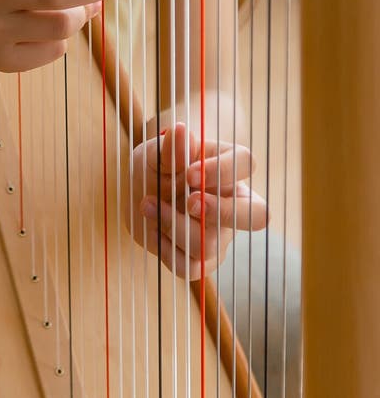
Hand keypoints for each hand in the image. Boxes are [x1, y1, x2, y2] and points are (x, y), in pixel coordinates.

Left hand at [131, 122, 266, 279]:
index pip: (246, 162)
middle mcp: (233, 202)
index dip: (223, 169)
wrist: (140, 193)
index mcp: (229, 166)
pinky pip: (190, 266)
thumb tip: (180, 131)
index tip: (190, 173)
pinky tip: (150, 227)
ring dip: (174, 224)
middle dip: (222, 211)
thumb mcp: (157, 152)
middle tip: (188, 201)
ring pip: (210, 243)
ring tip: (147, 203)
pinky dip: (165, 248)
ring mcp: (220, 234)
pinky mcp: (202, 259)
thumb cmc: (157, 166)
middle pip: (257, 215)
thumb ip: (170, 149)